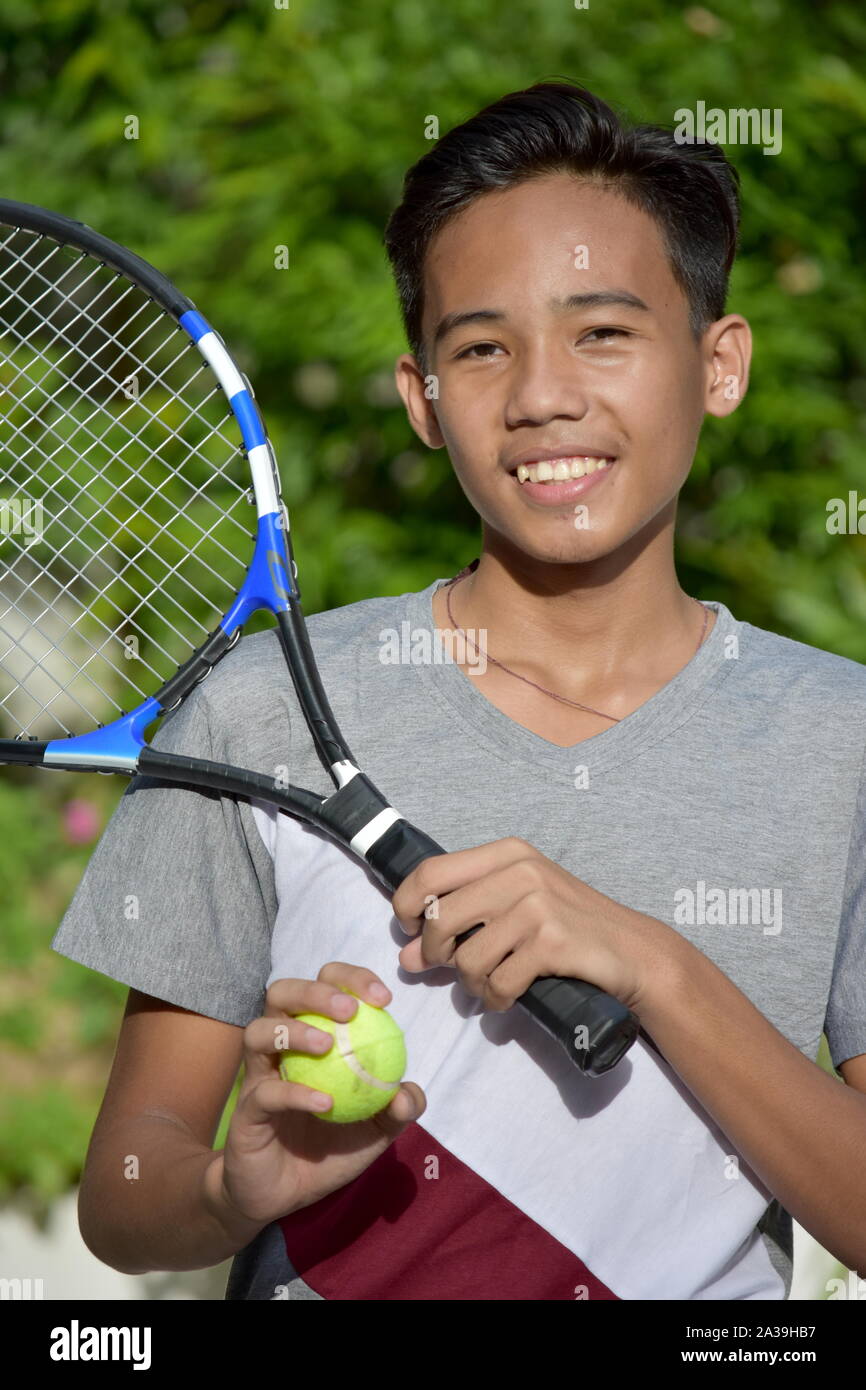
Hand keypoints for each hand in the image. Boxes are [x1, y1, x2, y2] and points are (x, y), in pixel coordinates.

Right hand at [214, 963, 425, 1232]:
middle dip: (316, 991)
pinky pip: (264, 1093)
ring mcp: (257, 1077)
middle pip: (282, 993)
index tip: (382, 998)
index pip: (323, 986)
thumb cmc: (328, 1150)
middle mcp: (280, 1048)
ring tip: (326, 1044)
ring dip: (294, 1030)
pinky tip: (325, 1103)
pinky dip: (295, 1092)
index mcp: (311, 1037)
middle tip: (349, 1010)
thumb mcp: (376, 1129)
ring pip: (258, 1031)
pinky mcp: (245, 1112)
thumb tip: (408, 1093)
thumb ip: (398, 1109)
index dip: (351, 980)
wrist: (284, 1196)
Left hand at [392, 837, 670, 1015]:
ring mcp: (538, 905)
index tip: (412, 933)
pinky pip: (498, 982)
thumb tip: (405, 958)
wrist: (632, 951)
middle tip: (452, 966)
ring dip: (472, 983)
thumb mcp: (512, 913)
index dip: (406, 906)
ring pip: (467, 957)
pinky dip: (496, 998)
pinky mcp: (552, 941)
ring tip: (490, 984)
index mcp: (506, 854)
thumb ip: (459, 926)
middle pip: (439, 917)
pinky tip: (508, 996)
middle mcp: (520, 871)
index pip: (429, 872)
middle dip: (436, 952)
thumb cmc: (568, 927)